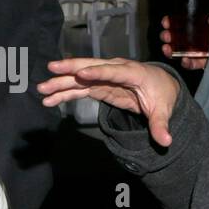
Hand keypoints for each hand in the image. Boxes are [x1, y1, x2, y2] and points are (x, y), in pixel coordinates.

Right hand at [38, 57, 180, 145]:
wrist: (159, 85)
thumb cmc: (161, 94)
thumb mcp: (164, 109)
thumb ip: (161, 125)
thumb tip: (166, 142)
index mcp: (133, 72)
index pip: (114, 71)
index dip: (97, 72)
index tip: (80, 74)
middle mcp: (115, 70)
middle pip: (90, 67)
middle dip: (70, 68)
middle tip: (51, 68)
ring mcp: (104, 77)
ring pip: (80, 78)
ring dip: (61, 83)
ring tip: (42, 89)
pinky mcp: (98, 86)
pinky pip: (79, 89)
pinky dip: (65, 93)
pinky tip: (50, 99)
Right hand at [159, 5, 208, 69]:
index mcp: (203, 26)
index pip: (184, 24)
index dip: (173, 22)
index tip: (166, 22)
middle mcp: (201, 39)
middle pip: (180, 38)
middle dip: (169, 37)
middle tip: (165, 36)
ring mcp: (202, 51)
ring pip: (183, 52)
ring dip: (172, 51)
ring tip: (167, 49)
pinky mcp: (207, 62)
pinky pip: (195, 64)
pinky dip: (188, 63)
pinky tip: (184, 60)